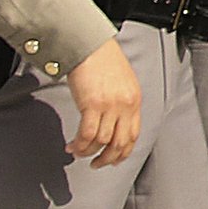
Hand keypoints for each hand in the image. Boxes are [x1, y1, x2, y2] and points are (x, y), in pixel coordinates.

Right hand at [64, 37, 143, 167]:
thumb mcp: (122, 82)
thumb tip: (114, 123)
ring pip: (101, 141)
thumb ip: (122, 102)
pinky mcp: (92, 104)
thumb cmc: (102, 60)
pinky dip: (79, 145)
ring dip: (88, 152)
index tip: (114, 159)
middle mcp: (125, 105)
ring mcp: (110, 105)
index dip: (123, 152)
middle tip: (97, 164)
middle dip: (107, 158)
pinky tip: (72, 146)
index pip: (133, 134)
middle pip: (120, 143)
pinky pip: (86, 134)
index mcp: (134, 100)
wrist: (89, 44)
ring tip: (78, 152)